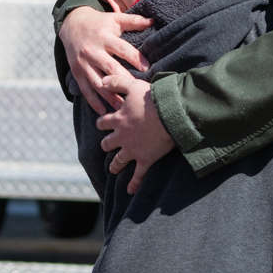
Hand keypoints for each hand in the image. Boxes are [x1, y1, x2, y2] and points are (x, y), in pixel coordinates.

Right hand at [59, 2, 151, 115]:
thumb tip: (153, 21)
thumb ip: (133, 21)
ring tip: (123, 108)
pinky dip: (93, 102)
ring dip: (110, 96)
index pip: (122, 49)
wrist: (71, 24)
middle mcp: (93, 51)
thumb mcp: (114, 18)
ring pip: (98, 83)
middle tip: (137, 92)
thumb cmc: (99, 22)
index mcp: (104, 37)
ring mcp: (83, 63)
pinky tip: (103, 112)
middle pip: (110, 68)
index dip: (135, 58)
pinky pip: (85, 90)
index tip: (147, 68)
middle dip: (124, 80)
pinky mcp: (77, 73)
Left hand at [96, 70, 172, 194]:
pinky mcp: (146, 159)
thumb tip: (102, 81)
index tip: (103, 124)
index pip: (102, 123)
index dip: (102, 123)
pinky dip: (133, 184)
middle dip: (106, 144)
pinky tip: (130, 190)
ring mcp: (133, 150)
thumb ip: (116, 82)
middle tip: (108, 146)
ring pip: (118, 161)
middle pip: (107, 144)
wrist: (171, 113)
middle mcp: (122, 136)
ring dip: (115, 165)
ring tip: (113, 169)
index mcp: (118, 119)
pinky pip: (138, 175)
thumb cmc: (153, 98)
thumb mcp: (132, 85)